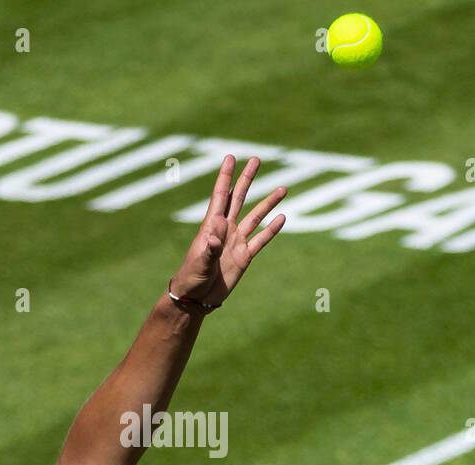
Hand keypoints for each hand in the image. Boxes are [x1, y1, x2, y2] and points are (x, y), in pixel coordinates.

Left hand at [171, 155, 286, 306]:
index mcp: (211, 226)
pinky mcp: (245, 257)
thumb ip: (211, 246)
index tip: (230, 157)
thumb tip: (220, 228)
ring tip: (283, 188)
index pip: (220, 195)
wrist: (197, 298)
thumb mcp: (200, 262)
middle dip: (247, 179)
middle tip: (256, 159)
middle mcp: (226, 229)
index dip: (225, 176)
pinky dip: (272, 229)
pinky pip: (261, 240)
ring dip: (268, 203)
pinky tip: (283, 217)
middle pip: (239, 198)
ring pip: (256, 217)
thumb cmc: (191, 278)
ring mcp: (237, 242)